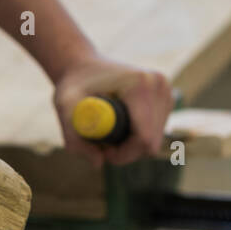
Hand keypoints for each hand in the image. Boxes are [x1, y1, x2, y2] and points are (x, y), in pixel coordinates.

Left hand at [52, 55, 173, 166]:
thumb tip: (99, 163)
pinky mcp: (166, 98)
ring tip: (108, 131)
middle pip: (151, 142)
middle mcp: (158, 85)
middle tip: (102, 144)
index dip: (124, 154)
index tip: (103, 151)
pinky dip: (139, 137)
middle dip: (127, 151)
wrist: (84, 66)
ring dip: (132, 145)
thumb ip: (73, 137)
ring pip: (155, 140)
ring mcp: (165, 91)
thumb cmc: (73, 84)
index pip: (144, 137)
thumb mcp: (64, 107)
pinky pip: (156, 132)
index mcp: (139, 85)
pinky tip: (120, 125)